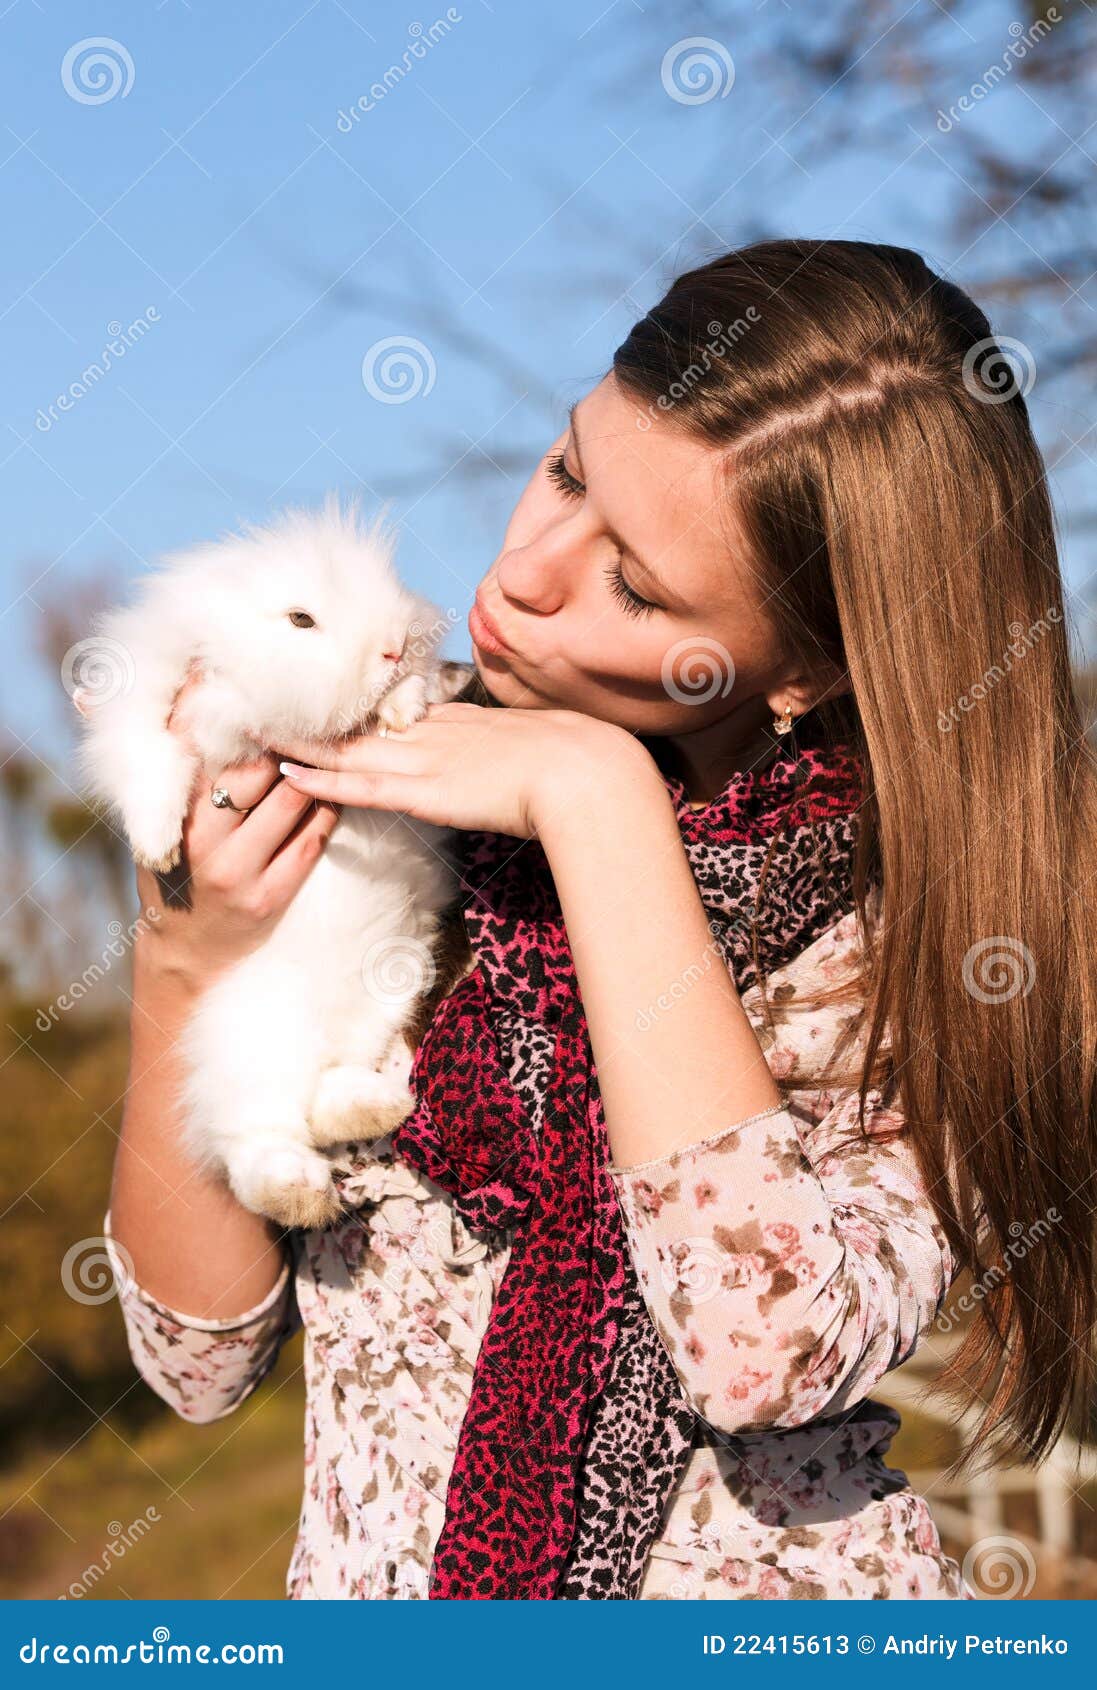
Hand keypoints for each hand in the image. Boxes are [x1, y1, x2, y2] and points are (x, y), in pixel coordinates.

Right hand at [134, 678, 339, 991]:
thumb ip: (145, 761)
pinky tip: (334, 790)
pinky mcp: (270, 897)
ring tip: (328, 742)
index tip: (242, 675)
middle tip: (307, 704)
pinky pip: (311, 840)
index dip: (220, 705)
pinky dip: (326, 809)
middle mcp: (202, 840)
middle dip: (282, 733)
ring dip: (314, 767)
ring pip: (292, 797)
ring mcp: (238, 870)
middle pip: (255, 766)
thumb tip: (90, 694)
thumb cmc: (170, 871)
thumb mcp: (149, 818)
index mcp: (170, 813)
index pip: (197, 743)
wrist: (184, 955)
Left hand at [273, 701, 652, 839]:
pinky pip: (362, 786)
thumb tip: (502, 755)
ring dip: (301, 742)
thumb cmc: (575, 763)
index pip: (391, 716)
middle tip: (262, 701)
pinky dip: (323, 781)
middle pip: (358, 724)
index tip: (318, 703)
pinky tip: (289, 774)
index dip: (352, 711)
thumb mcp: (533, 745)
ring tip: (254, 732)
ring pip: (348, 751)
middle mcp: (432, 735)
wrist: (586, 772)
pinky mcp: (424, 792)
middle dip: (311, 715)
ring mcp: (425, 761)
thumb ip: (504, 749)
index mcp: (458, 723)